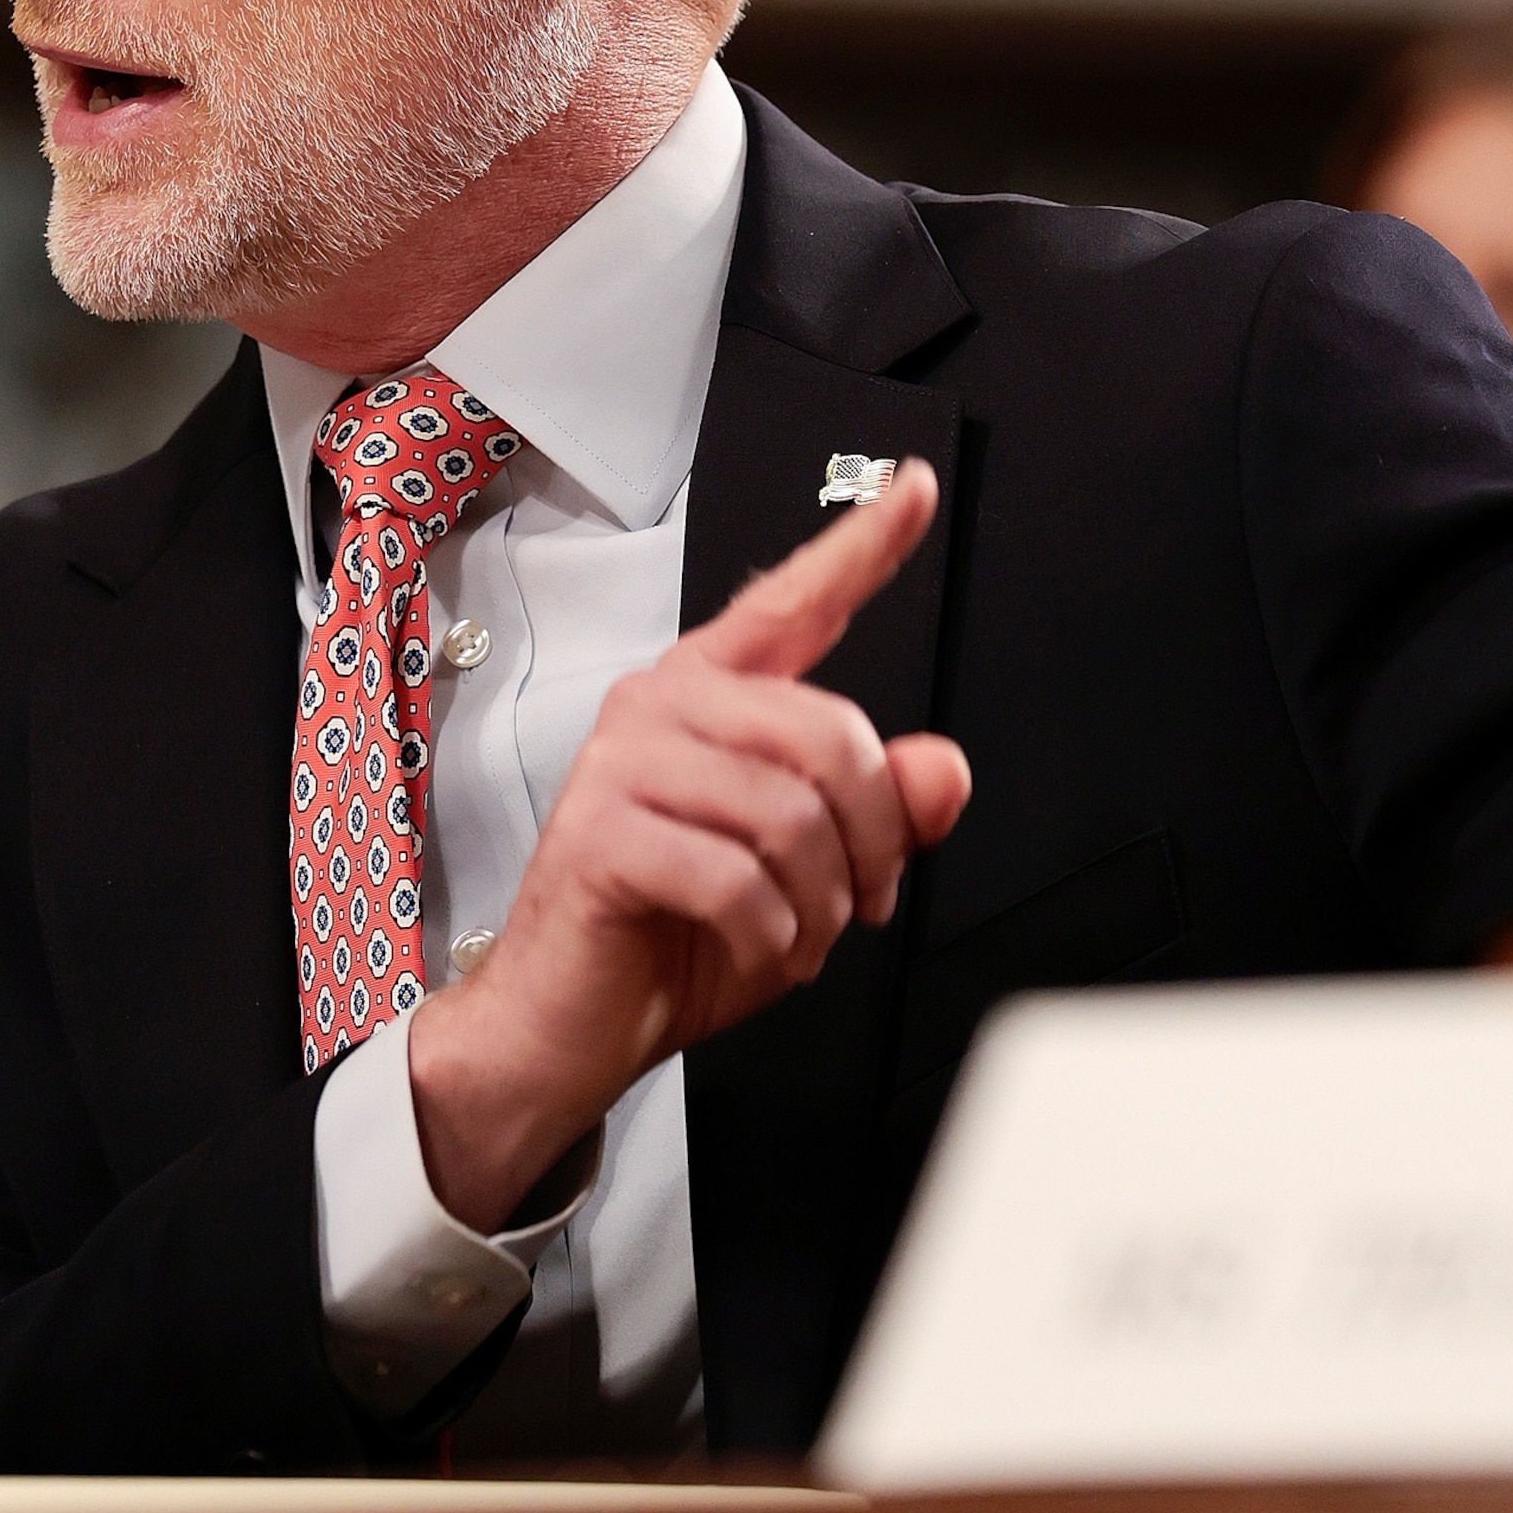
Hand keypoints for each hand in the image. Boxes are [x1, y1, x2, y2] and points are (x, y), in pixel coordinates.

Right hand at [404, 460, 969, 1229]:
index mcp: (713, 693)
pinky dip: (769, 935)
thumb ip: (882, 815)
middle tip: (859, 901)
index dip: (865, 543)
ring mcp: (624, 761)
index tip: (916, 486)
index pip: (797, 600)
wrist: (571, 1027)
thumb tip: (941, 770)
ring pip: (792, 814)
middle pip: (833, 736)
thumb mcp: (811, 875)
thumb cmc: (677, 937)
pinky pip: (738, 878)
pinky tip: (749, 946)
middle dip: (872, 841)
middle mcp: (665, 704)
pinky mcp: (600, 831)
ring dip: (819, 902)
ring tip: (796, 934)